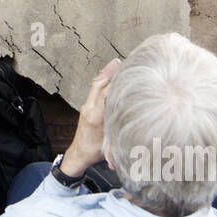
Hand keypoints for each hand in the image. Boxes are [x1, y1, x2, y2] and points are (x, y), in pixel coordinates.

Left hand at [61, 59, 120, 176]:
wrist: (79, 154)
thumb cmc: (95, 151)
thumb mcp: (110, 145)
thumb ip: (120, 134)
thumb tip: (136, 129)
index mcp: (95, 117)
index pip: (104, 95)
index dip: (115, 83)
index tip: (126, 74)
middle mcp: (88, 109)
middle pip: (98, 85)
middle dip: (110, 73)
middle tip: (120, 62)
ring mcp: (86, 107)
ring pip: (95, 86)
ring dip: (105, 74)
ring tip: (116, 63)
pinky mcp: (86, 107)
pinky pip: (94, 90)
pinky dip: (102, 81)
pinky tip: (109, 75)